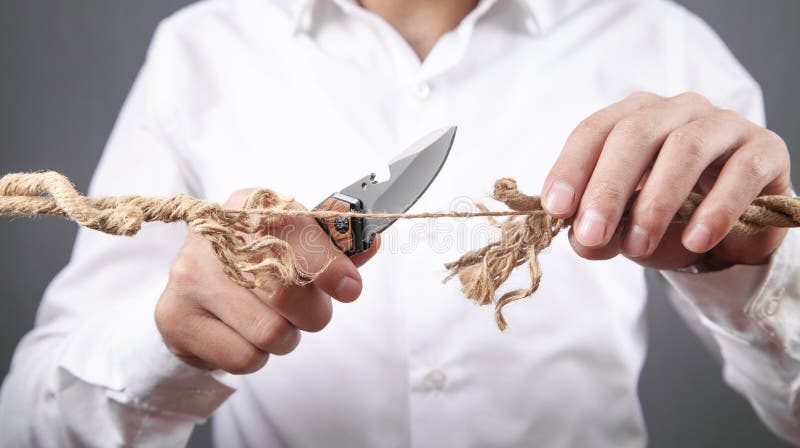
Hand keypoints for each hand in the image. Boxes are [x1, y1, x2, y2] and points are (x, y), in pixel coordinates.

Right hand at [155, 189, 377, 373]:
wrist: (198, 293)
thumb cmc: (261, 265)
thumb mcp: (298, 247)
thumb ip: (336, 249)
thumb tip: (372, 244)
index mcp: (249, 206)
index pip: (294, 229)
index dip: (328, 263)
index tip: (350, 288)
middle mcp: (213, 236)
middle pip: (285, 290)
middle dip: (313, 312)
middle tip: (310, 313)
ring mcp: (188, 276)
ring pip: (269, 331)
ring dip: (287, 338)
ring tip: (275, 324)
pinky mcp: (175, 318)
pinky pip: (244, 358)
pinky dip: (258, 357)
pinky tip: (245, 336)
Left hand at [541, 91, 790, 269]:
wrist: (733, 228)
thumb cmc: (669, 215)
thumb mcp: (625, 227)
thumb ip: (600, 231)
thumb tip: (582, 240)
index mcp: (634, 117)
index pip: (594, 130)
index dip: (572, 167)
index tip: (556, 208)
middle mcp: (676, 110)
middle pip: (635, 134)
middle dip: (607, 188)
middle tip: (591, 235)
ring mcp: (723, 124)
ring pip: (685, 148)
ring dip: (656, 202)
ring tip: (637, 248)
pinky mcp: (764, 150)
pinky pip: (740, 172)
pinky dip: (715, 209)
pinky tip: (695, 241)